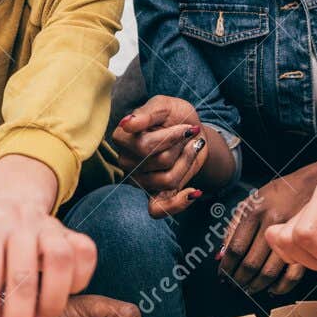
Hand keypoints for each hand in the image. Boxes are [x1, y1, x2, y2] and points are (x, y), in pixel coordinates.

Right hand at [110, 96, 209, 215]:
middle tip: (188, 137)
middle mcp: (126, 161)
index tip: (188, 128)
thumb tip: (127, 124)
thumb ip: (147, 113)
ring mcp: (138, 180)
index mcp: (123, 137)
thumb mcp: (165, 106)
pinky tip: (193, 191)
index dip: (172, 137)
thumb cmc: (176, 117)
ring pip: (168, 180)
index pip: (144, 146)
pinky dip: (179, 203)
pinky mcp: (152, 196)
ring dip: (187, 163)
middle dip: (181, 148)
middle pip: (161, 162)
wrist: (193, 133)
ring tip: (190, 150)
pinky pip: (158, 209)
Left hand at [218, 175, 316, 295]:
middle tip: (235, 288)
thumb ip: (233, 228)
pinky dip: (282, 286)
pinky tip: (273, 289)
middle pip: (251, 263)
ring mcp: (290, 235)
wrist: (309, 184)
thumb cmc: (275, 195)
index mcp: (253, 213)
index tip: (223, 277)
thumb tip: (221, 257)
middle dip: (240, 280)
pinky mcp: (306, 243)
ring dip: (258, 285)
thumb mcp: (249, 204)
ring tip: (250, 289)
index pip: (235, 248)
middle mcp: (271, 224)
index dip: (227, 267)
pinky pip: (293, 272)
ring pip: (270, 271)